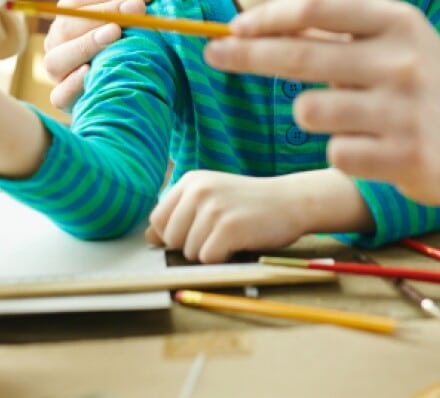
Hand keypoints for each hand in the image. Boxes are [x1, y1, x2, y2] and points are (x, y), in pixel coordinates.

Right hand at [43, 0, 158, 110]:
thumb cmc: (141, 40)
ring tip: (115, 34)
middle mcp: (59, 40)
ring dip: (86, 44)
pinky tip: (91, 72)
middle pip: (69, 23)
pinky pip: (59, 94)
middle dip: (105, 13)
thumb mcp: (146, 13)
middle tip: (138, 9)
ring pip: (58, 58)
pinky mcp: (65, 101)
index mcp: (73, 13)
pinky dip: (72, 84)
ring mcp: (59, 71)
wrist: (144, 87)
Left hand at [145, 171, 314, 262]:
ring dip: (209, 253)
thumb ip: (180, 214)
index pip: (157, 220)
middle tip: (219, 233)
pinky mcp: (229, 227)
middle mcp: (198, 190)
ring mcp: (214, 208)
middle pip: (170, 239)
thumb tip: (148, 238)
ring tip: (231, 236)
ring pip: (189, 251)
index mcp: (190, 181)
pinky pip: (208, 259)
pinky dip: (222, 259)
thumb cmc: (248, 204)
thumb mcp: (211, 199)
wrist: (290, 201)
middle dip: (191, 245)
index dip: (174, 234)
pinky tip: (239, 243)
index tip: (198, 230)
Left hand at [204, 0, 439, 206]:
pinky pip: (336, 153)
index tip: (233, 28)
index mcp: (396, 21)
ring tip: (339, 115)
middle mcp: (401, 60)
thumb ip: (335, 33)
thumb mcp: (394, 39)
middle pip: (300, 56)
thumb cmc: (425, 80)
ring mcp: (404, 111)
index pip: (315, 8)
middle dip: (246, 55)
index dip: (266, 18)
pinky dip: (341, 151)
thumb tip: (253, 28)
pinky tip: (370, 147)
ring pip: (310, 112)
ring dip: (309, 114)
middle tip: (213, 55)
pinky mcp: (405, 158)